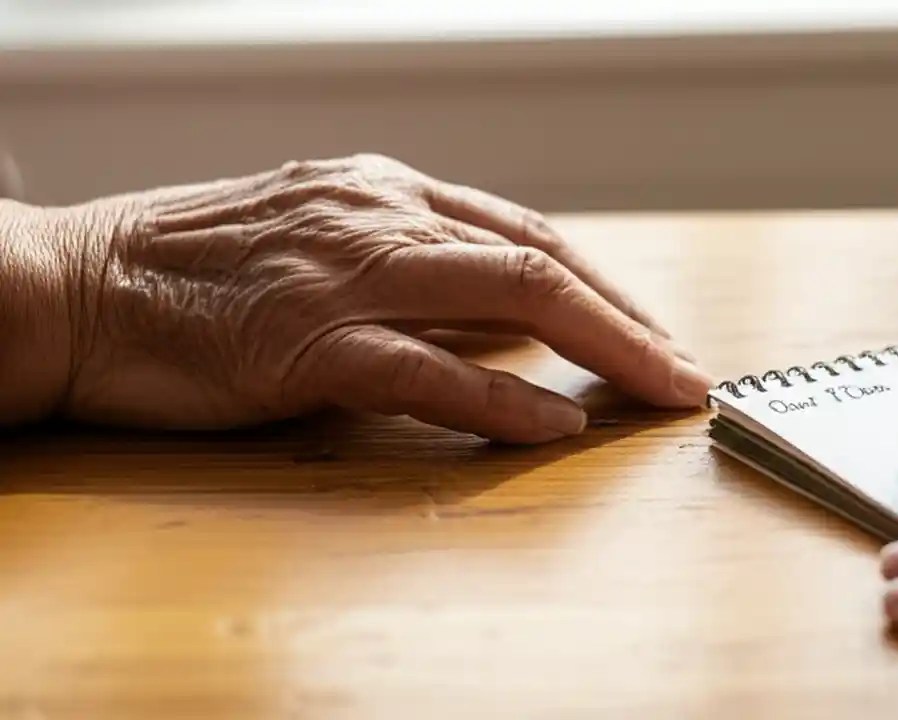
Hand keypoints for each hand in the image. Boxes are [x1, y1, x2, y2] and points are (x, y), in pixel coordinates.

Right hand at [0, 154, 710, 439]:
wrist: (79, 285)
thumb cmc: (199, 273)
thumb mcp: (322, 245)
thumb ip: (415, 275)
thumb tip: (509, 323)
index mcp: (387, 194)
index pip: (528, 237)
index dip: (607, 287)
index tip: (656, 334)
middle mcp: (382, 219)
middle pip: (543, 262)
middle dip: (631, 319)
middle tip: (686, 370)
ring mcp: (348, 276)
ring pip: (511, 297)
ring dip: (604, 346)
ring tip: (661, 389)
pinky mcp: (307, 342)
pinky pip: (427, 369)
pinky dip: (501, 397)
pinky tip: (555, 423)